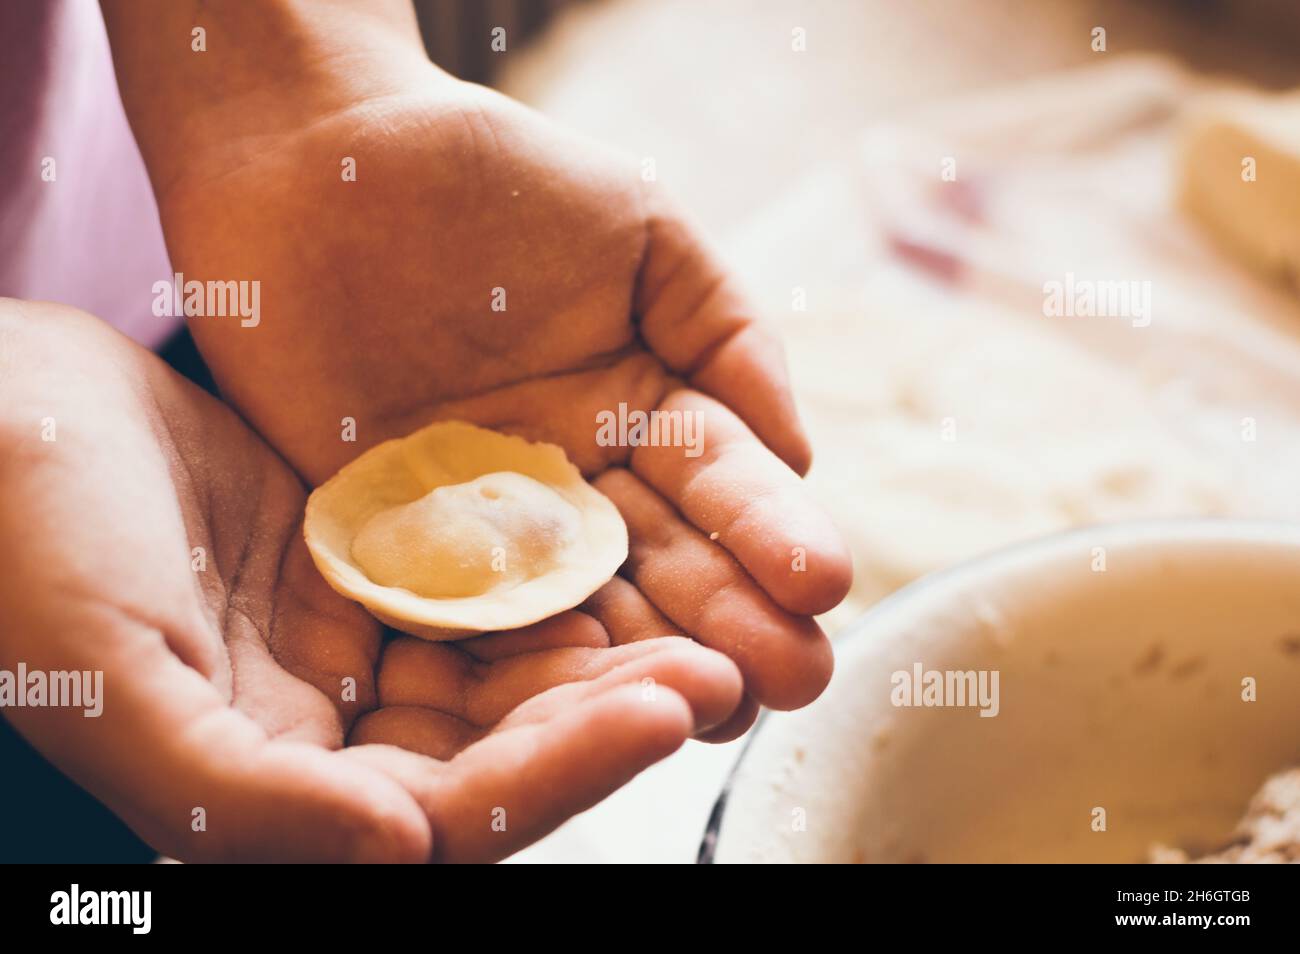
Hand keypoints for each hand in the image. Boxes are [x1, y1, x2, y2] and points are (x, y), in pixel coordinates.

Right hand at [0, 300, 744, 861]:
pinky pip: (475, 581)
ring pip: (503, 666)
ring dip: (601, 645)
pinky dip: (546, 573)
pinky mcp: (362, 567)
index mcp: (275, 792)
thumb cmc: (23, 547)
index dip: (562, 769)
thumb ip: (248, 796)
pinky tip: (617, 544)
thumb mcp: (116, 680)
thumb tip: (403, 852)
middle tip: (725, 666)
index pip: (451, 810)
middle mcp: (327, 736)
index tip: (666, 711)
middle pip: (501, 745)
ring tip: (704, 613)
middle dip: (611, 711)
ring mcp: (348, 650)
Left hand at [126, 44, 851, 711]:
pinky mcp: (395, 547)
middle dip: (732, 622)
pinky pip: (458, 609)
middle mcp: (575, 482)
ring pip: (577, 606)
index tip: (825, 585)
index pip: (720, 484)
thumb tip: (801, 452)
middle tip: (797, 683)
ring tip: (715, 711)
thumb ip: (727, 330)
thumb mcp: (638, 235)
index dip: (771, 533)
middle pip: (663, 564)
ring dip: (644, 661)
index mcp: (642, 410)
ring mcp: (488, 524)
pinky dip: (511, 656)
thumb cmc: (488, 178)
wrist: (316, 167)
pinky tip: (566, 699)